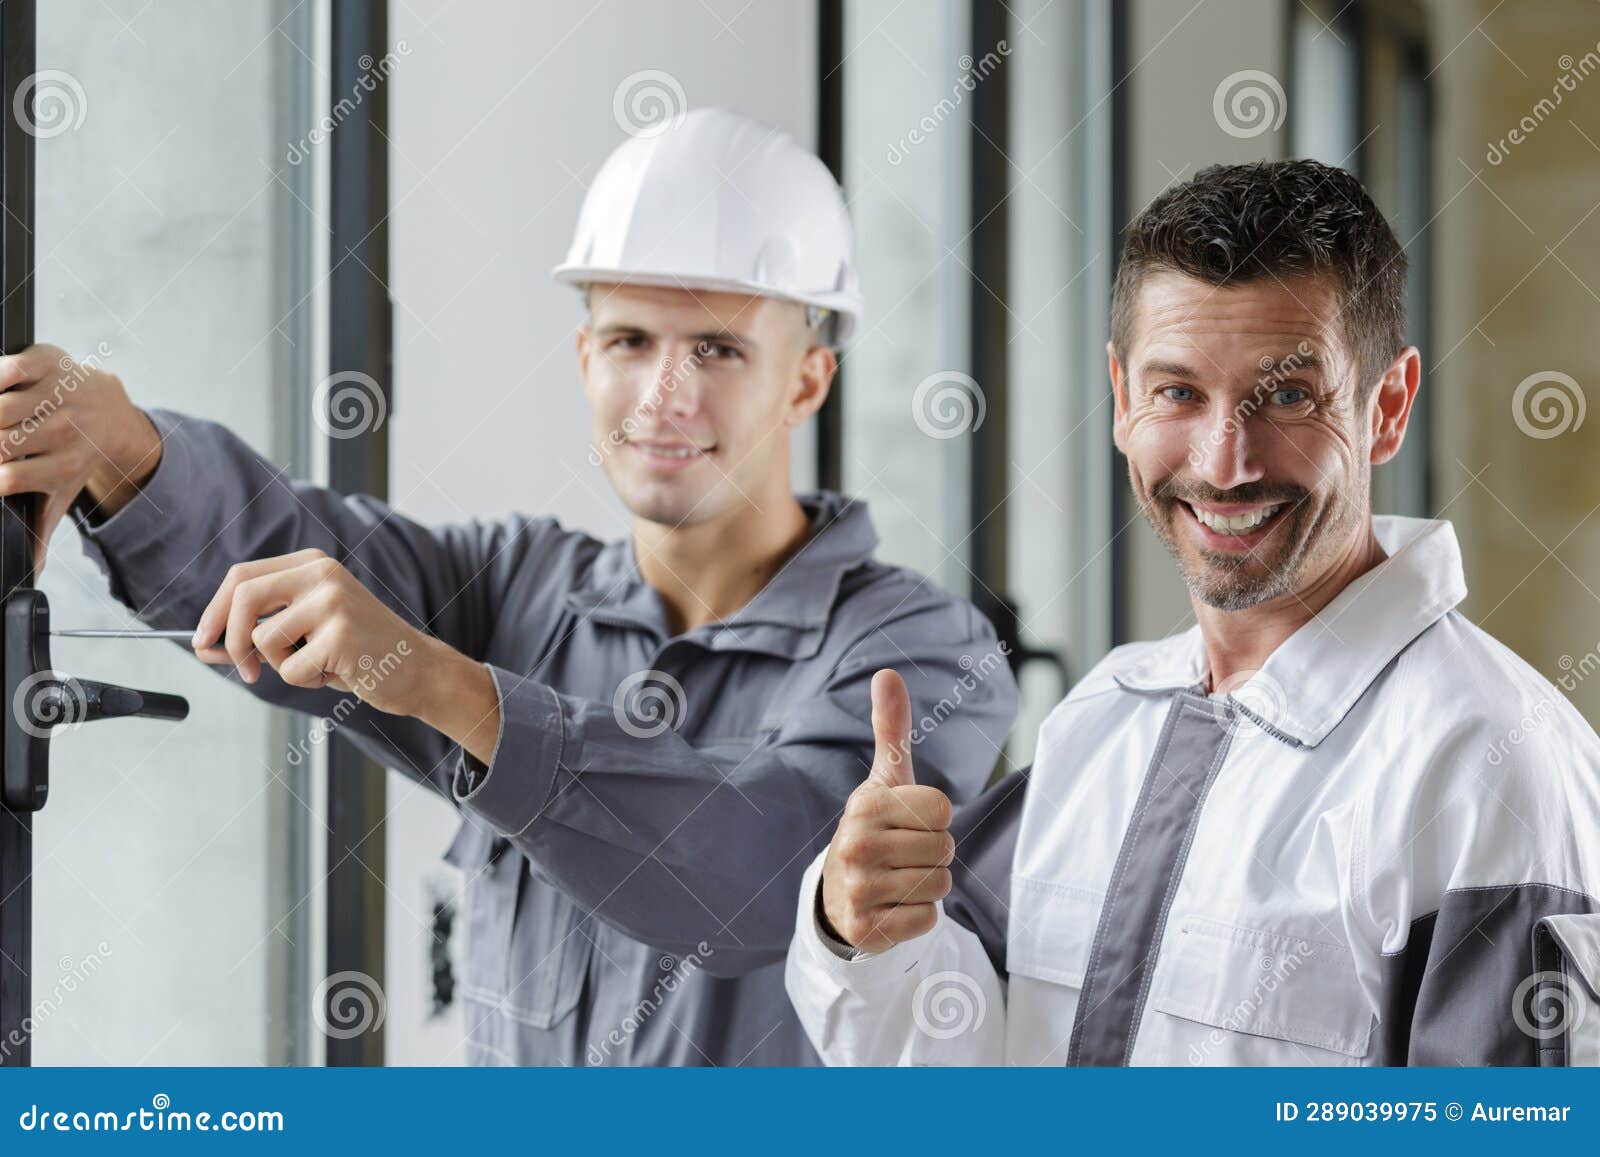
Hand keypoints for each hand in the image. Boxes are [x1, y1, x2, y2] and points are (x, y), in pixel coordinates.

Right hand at [0, 343, 162, 573]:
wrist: (108, 412)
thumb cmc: (71, 457)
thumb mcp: (59, 494)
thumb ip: (38, 532)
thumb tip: (30, 576)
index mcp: (65, 465)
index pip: (9, 477)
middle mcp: (67, 430)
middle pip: (1, 441)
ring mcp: (60, 394)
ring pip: (1, 406)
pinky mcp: (50, 361)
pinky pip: (11, 367)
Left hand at [192, 548, 439, 717]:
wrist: (416, 670)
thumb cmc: (356, 653)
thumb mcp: (305, 633)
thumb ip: (258, 633)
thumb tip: (204, 645)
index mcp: (311, 564)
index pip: (242, 576)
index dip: (214, 611)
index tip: (202, 640)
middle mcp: (321, 573)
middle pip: (244, 597)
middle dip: (232, 641)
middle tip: (245, 671)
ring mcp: (332, 601)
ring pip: (264, 639)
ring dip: (283, 667)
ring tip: (319, 666)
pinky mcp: (340, 633)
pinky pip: (291, 668)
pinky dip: (307, 681)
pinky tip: (339, 673)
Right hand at [820, 669, 955, 952]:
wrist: (839, 894)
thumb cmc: (875, 829)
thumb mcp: (884, 780)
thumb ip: (891, 729)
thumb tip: (887, 672)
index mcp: (865, 806)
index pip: (944, 811)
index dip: (934, 818)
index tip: (906, 823)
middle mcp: (855, 846)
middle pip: (945, 849)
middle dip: (932, 853)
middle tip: (902, 855)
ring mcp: (858, 891)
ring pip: (939, 885)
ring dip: (927, 885)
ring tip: (897, 879)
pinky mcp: (867, 930)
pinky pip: (928, 920)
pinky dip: (917, 916)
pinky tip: (891, 907)